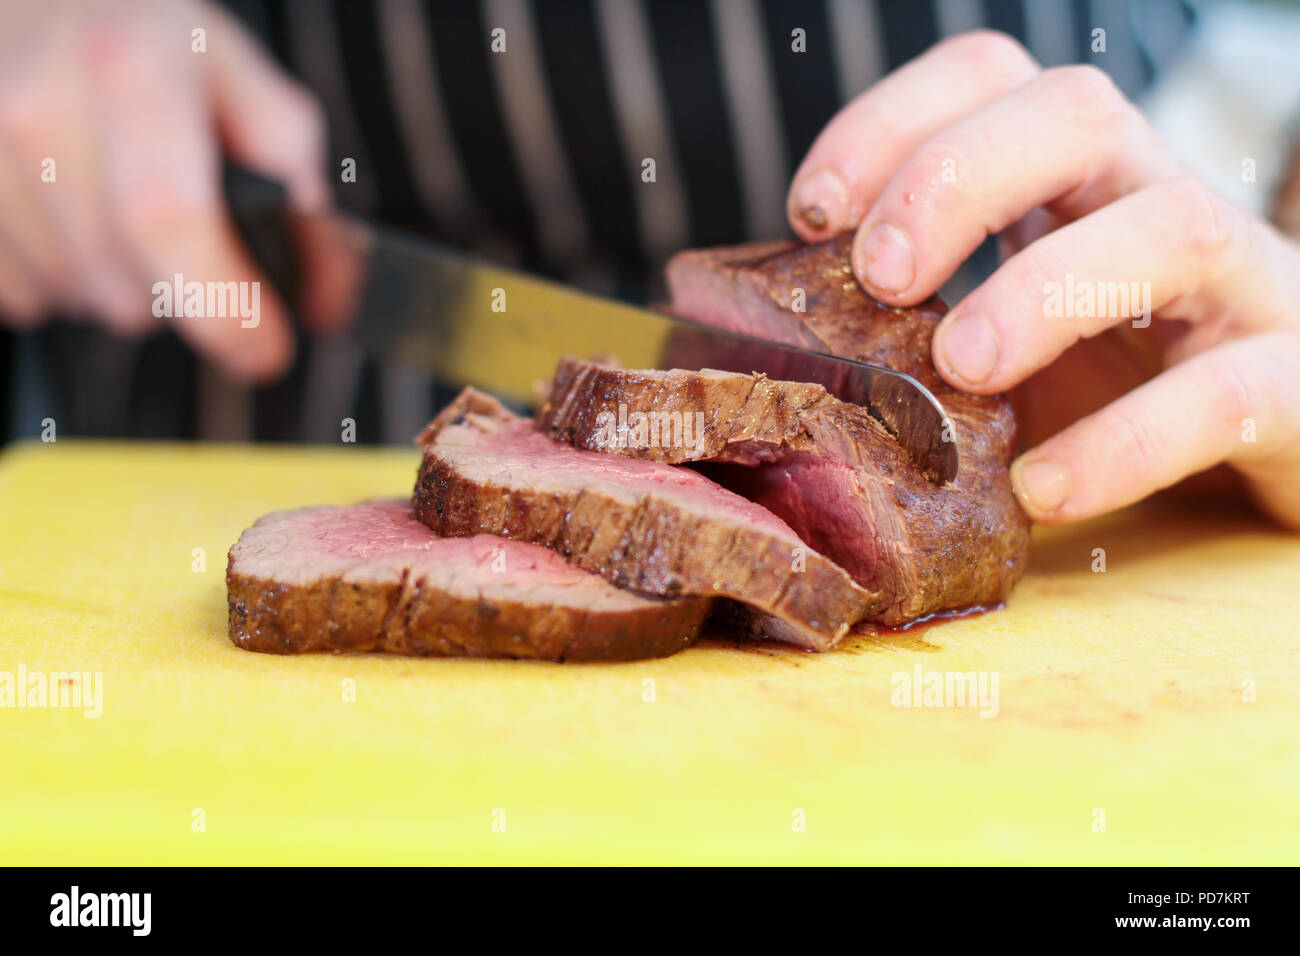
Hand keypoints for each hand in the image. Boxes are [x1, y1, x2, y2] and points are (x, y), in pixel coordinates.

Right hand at [0, 0, 327, 380]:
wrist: (35, 2)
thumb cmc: (145, 45)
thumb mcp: (243, 84)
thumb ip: (298, 183)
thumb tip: (330, 295)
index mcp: (131, 68)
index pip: (168, 217)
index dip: (223, 306)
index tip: (267, 349)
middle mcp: (38, 104)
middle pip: (123, 282)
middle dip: (179, 295)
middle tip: (194, 250)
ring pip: (70, 298)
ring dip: (116, 285)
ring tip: (124, 220)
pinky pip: (16, 295)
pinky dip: (57, 280)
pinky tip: (73, 224)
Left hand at [787, 31, 1299, 529]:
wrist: (1264, 454)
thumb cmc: (1100, 393)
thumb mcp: (991, 343)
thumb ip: (899, 325)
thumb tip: (751, 332)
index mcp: (1073, 182)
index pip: (992, 82)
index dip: (894, 120)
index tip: (813, 213)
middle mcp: (1155, 204)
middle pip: (1081, 114)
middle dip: (961, 178)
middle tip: (882, 275)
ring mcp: (1239, 289)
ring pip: (1175, 227)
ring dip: (1047, 291)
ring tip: (961, 370)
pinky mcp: (1292, 389)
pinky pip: (1230, 393)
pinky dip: (1128, 439)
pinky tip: (1042, 488)